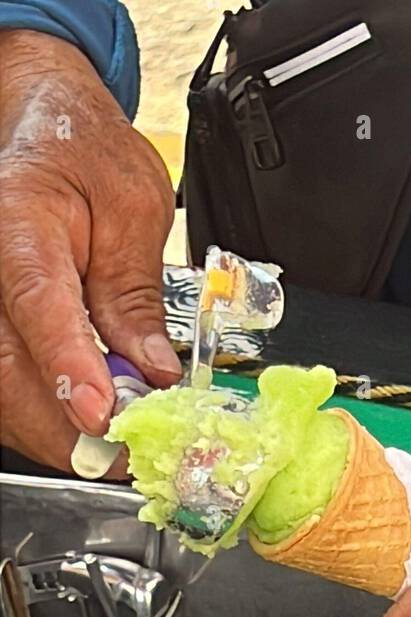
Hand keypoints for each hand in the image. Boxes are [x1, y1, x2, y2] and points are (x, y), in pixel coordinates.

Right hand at [0, 30, 179, 471]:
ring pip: (3, 393)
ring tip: (118, 451)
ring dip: (58, 436)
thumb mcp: (134, 205)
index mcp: (19, 221)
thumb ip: (137, 292)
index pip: (37, 305)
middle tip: (130, 456)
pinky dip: (46, 421)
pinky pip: (7, 391)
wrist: (43, 126)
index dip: (69, 368)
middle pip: (10, 370)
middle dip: (70, 428)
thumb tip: (155, 371)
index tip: (103, 413)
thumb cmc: (83, 154)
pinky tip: (87, 429)